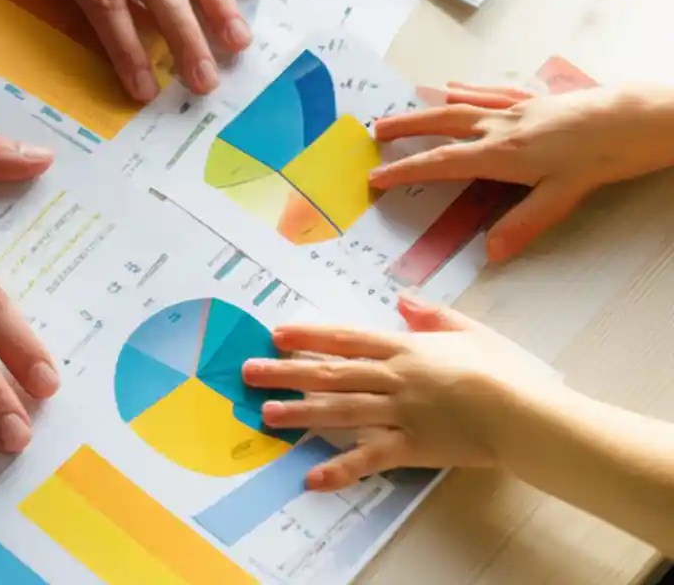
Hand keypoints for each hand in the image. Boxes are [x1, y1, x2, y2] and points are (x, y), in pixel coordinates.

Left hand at [241, 294, 562, 491]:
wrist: (527, 413)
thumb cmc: (509, 371)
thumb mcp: (473, 331)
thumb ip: (434, 315)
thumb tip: (402, 299)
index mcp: (407, 348)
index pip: (347, 339)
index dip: (310, 335)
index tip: (277, 333)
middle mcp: (394, 378)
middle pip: (332, 373)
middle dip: (287, 371)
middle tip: (249, 371)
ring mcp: (400, 413)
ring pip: (339, 410)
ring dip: (299, 412)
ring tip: (265, 413)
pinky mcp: (412, 446)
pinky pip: (369, 458)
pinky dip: (340, 469)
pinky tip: (310, 477)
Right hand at [370, 84, 673, 261]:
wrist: (638, 117)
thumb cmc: (603, 155)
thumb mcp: (562, 197)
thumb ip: (522, 224)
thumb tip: (490, 252)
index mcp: (501, 153)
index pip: (441, 164)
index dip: (405, 170)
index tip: (375, 177)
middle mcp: (502, 126)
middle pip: (442, 124)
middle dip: (405, 128)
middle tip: (374, 131)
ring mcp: (518, 109)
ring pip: (462, 105)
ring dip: (428, 107)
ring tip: (404, 106)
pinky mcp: (536, 99)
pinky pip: (492, 91)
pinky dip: (469, 88)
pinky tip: (456, 84)